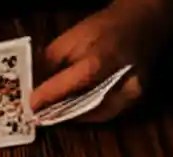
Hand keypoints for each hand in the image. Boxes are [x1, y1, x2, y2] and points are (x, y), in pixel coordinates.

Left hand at [29, 2, 172, 121]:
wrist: (141, 24)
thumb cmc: (104, 28)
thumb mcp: (72, 38)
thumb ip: (52, 62)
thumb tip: (35, 85)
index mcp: (105, 57)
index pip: (75, 81)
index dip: (52, 94)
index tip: (31, 105)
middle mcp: (123, 79)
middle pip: (85, 104)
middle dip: (58, 111)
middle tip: (38, 116)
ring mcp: (133, 92)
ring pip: (95, 114)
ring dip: (71, 117)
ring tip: (51, 116)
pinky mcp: (135, 101)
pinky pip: (106, 114)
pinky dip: (86, 115)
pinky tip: (71, 114)